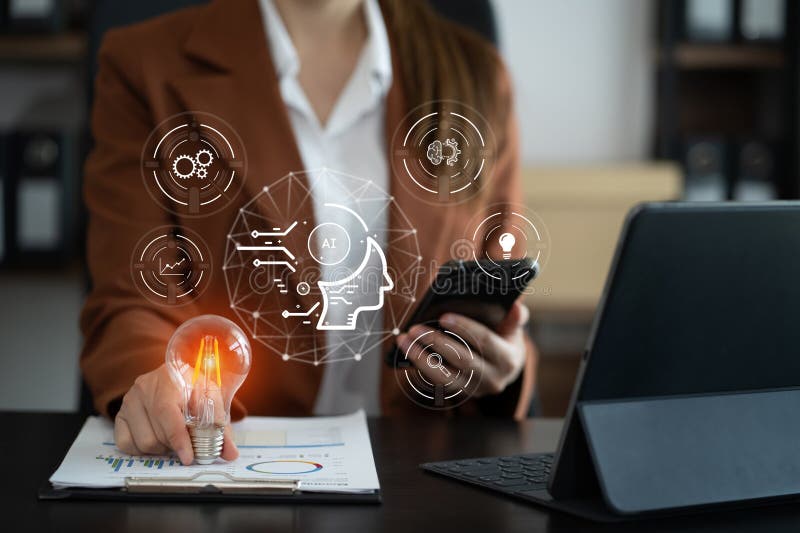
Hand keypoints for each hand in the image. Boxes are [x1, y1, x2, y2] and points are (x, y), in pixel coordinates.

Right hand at [114, 364, 238, 464]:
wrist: (176, 375)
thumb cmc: (195, 387)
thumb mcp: (212, 399)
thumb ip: (222, 428)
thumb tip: (230, 453)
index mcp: (169, 378)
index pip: (167, 413)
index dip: (179, 439)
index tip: (189, 456)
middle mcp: (145, 388)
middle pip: (156, 434)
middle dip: (175, 446)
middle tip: (188, 444)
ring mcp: (129, 401)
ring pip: (143, 443)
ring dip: (162, 449)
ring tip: (173, 439)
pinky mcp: (120, 415)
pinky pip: (126, 444)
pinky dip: (143, 450)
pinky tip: (158, 440)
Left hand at [397, 300, 529, 396]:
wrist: (504, 369)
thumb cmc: (504, 340)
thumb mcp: (513, 329)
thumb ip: (515, 318)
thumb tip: (517, 306)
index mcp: (508, 359)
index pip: (485, 341)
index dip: (465, 328)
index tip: (444, 317)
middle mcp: (493, 379)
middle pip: (462, 360)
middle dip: (436, 342)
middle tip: (416, 328)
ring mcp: (475, 390)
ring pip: (445, 377)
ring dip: (421, 358)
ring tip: (404, 340)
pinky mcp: (460, 394)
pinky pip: (437, 383)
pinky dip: (420, 367)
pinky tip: (407, 353)